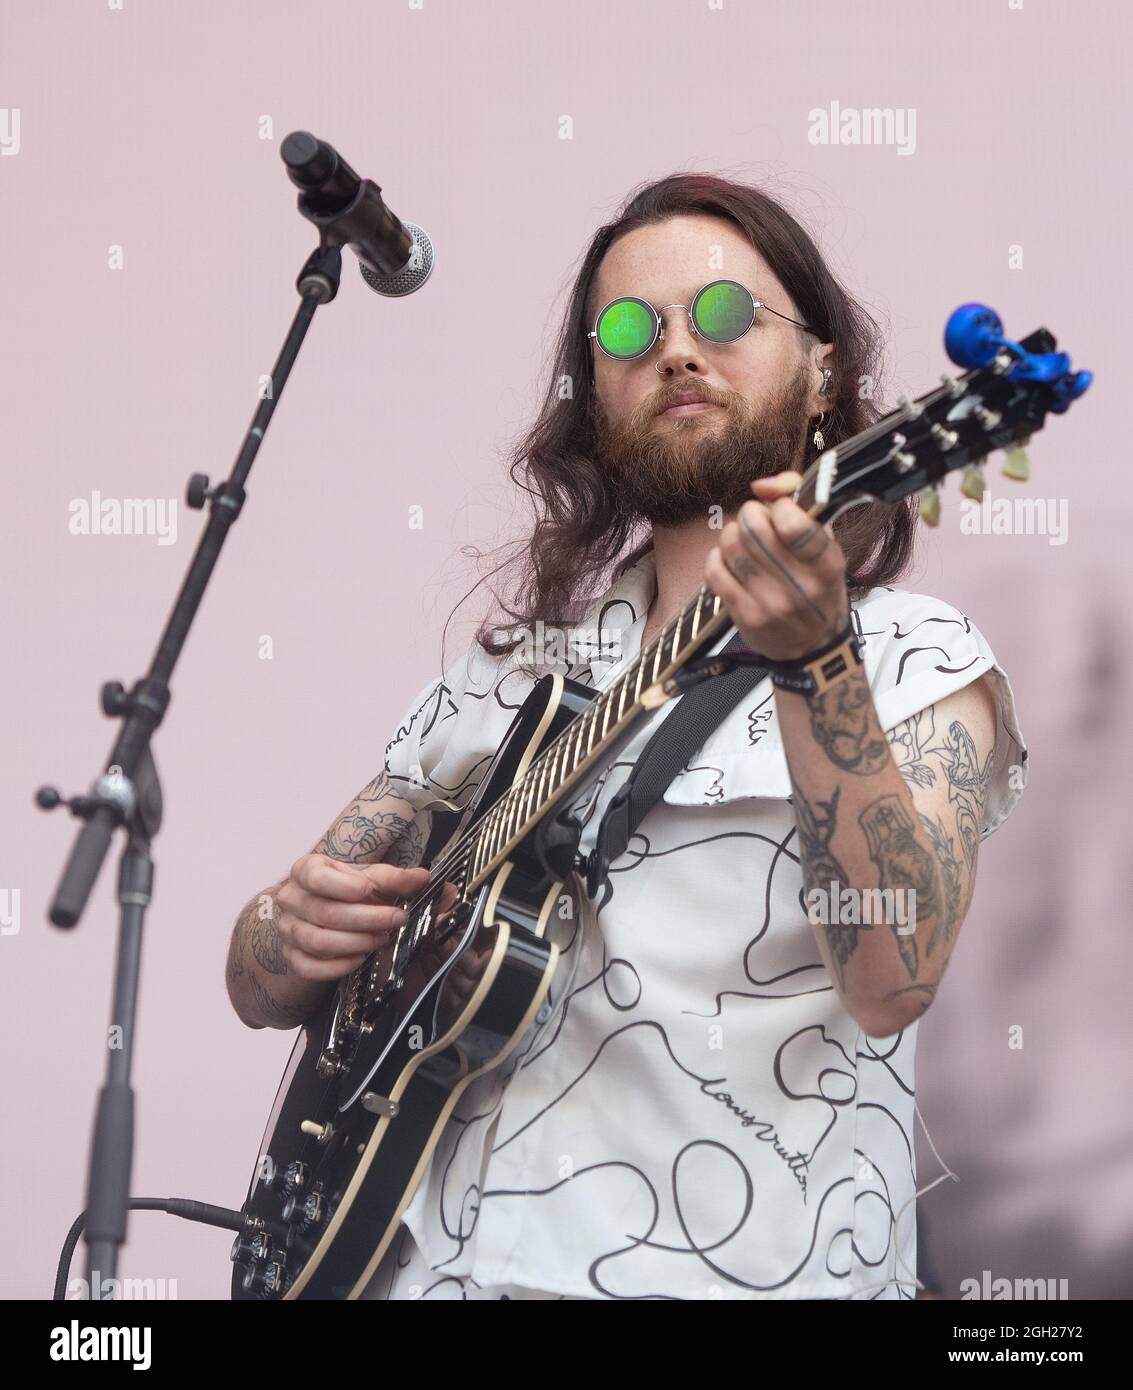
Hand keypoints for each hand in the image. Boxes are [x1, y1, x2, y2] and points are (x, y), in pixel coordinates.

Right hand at [275, 854, 456, 982]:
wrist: (332, 914)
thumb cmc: (351, 891)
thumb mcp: (374, 879)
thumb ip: (396, 878)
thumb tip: (422, 878)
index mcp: (306, 870)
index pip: (316, 877)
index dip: (344, 886)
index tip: (370, 889)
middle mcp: (291, 899)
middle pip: (324, 912)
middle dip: (366, 918)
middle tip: (396, 919)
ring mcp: (288, 929)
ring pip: (317, 941)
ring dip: (355, 942)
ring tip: (382, 938)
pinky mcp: (291, 956)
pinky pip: (309, 968)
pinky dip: (337, 967)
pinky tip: (360, 959)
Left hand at [705, 470, 849, 663]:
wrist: (813, 647)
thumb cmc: (819, 588)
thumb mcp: (826, 545)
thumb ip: (800, 501)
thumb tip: (761, 485)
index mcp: (827, 565)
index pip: (794, 524)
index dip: (780, 505)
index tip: (782, 511)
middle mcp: (800, 587)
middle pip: (754, 527)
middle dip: (752, 514)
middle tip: (758, 522)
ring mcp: (769, 604)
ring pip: (731, 544)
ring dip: (733, 534)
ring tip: (744, 541)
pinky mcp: (744, 615)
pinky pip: (715, 570)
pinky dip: (719, 557)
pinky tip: (732, 561)